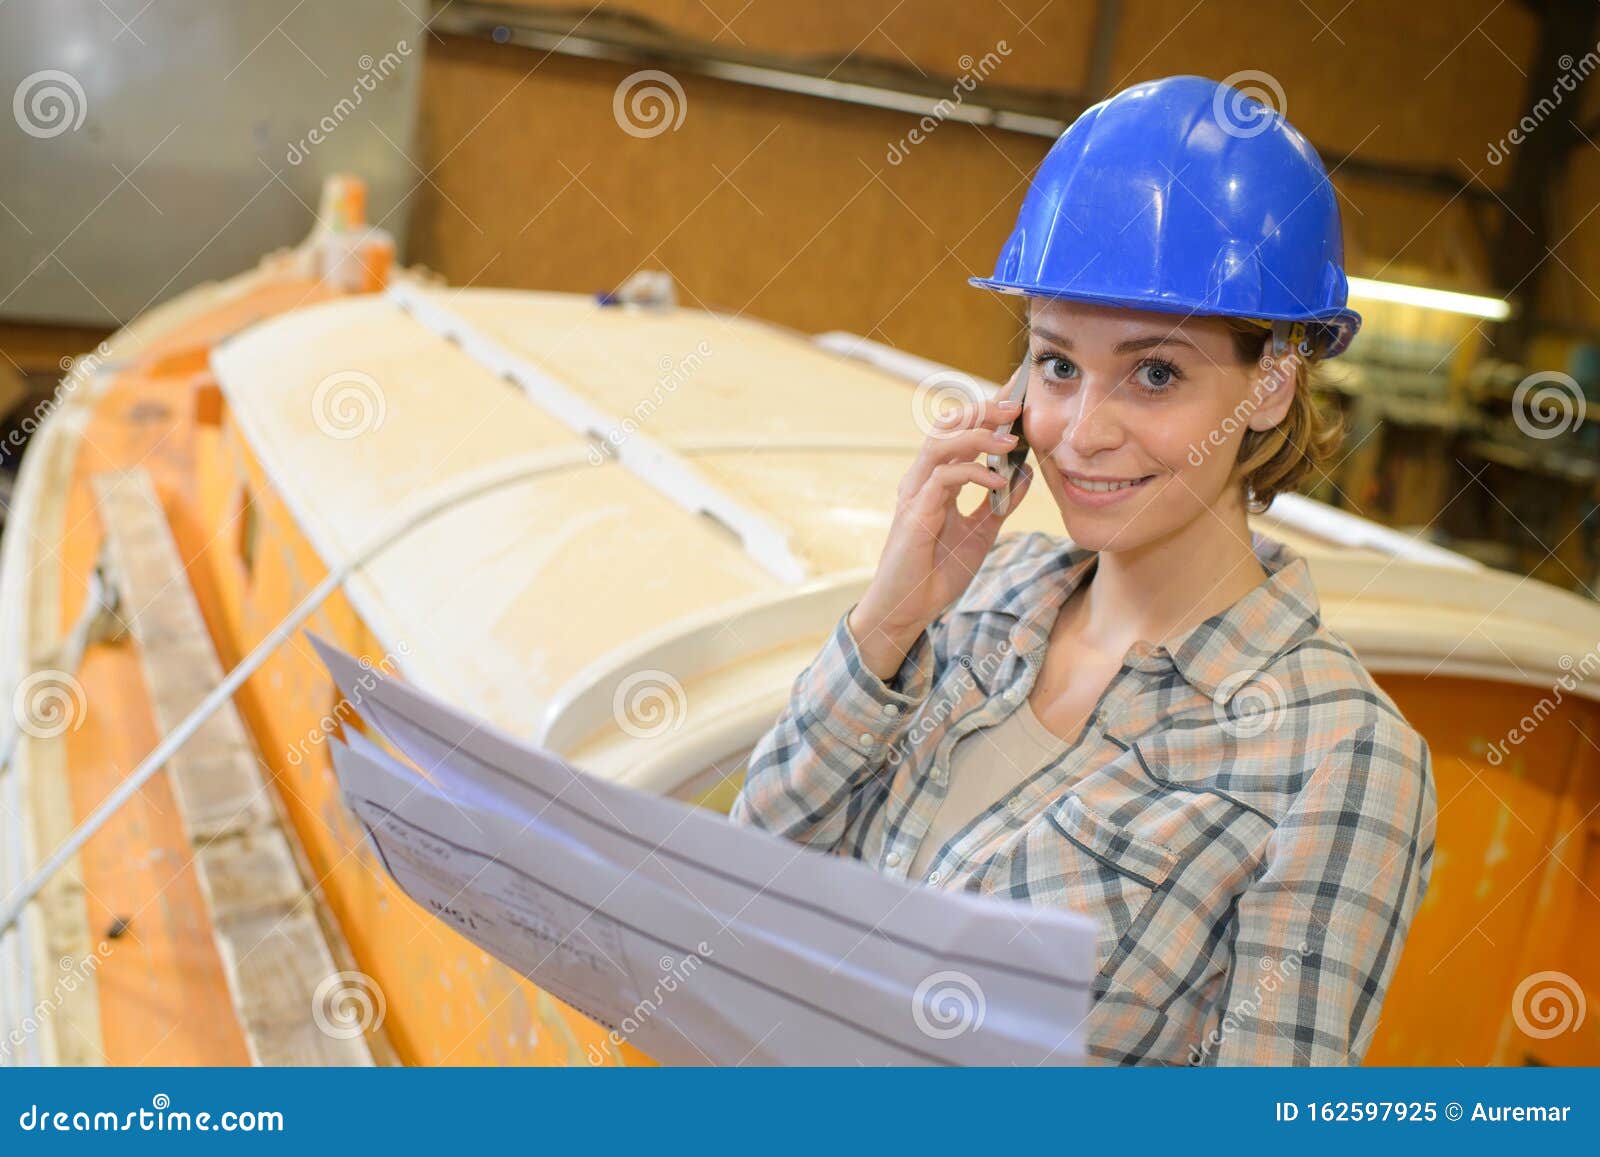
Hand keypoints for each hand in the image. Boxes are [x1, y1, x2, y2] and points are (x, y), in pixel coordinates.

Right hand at [849, 393, 1032, 677]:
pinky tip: (999, 481)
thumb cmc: (936, 573)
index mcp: (934, 481)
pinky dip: (974, 473)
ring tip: (1012, 439)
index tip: (1017, 396)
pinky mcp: (916, 513)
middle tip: (1017, 406)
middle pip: (946, 426)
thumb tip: (1026, 473)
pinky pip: (944, 479)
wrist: (908, 608)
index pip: (957, 432)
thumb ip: (1000, 503)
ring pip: (941, 444)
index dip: (984, 411)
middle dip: (981, 411)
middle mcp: (921, 480)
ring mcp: (915, 494)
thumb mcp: (980, 533)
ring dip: (978, 436)